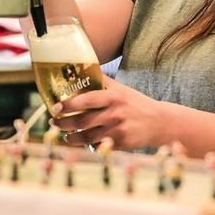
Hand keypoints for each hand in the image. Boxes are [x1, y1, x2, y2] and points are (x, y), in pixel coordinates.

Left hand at [50, 78, 169, 150]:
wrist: (160, 122)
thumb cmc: (137, 104)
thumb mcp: (122, 89)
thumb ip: (103, 82)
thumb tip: (82, 68)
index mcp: (113, 97)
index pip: (86, 100)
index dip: (68, 104)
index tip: (56, 106)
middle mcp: (114, 113)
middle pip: (82, 121)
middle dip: (63, 123)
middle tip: (54, 122)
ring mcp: (117, 130)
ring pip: (86, 137)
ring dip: (71, 138)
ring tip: (65, 136)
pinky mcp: (120, 144)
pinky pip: (98, 146)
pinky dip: (87, 146)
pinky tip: (81, 143)